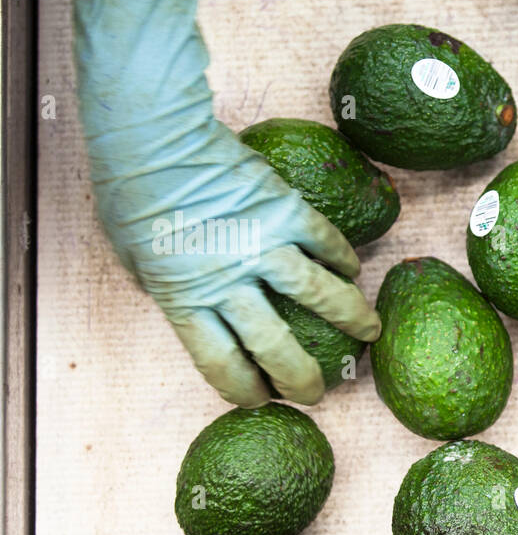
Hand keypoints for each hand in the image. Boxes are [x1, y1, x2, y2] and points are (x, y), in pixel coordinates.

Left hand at [72, 0, 379, 405]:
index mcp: (186, 297)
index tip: (263, 399)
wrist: (153, 134)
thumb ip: (162, 286)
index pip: (221, 362)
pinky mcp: (286, 210)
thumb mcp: (130, 255)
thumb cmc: (131, 191)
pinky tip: (352, 270)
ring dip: (350, 319)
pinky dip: (342, 259)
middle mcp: (230, 280)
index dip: (244, 389)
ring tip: (370, 333)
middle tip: (319, 390)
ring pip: (318, 295)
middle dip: (302, 377)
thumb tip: (186, 300)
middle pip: (276, 345)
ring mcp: (263, 245)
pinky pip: (324, 241)